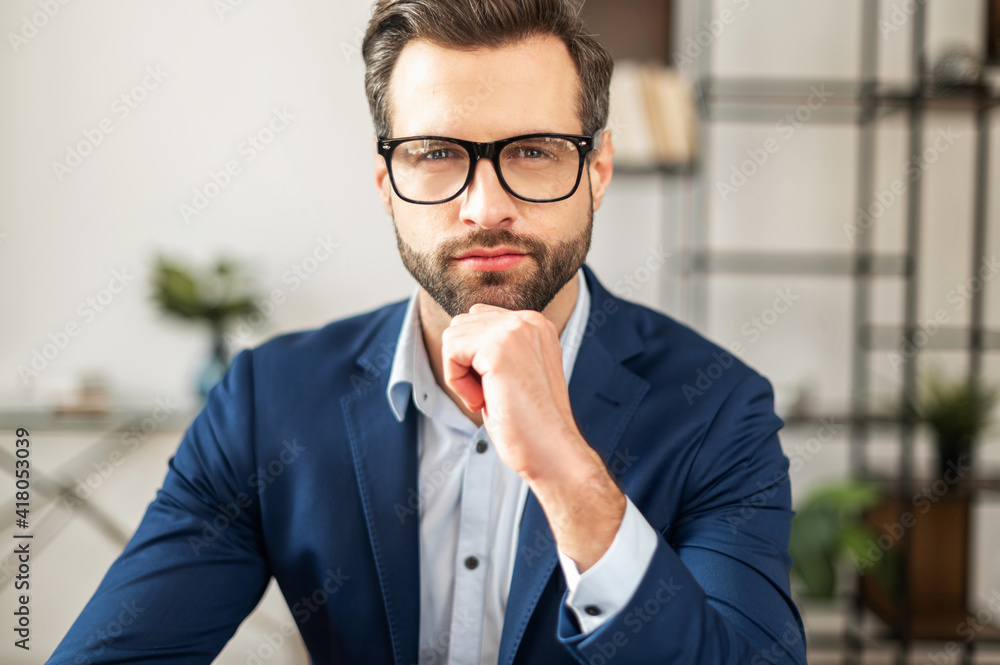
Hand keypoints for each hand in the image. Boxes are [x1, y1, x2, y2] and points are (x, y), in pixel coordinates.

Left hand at [440, 302, 624, 570]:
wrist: (552, 450)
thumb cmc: (528, 422)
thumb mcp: (512, 372)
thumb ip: (493, 347)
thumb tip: (458, 331)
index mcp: (536, 324)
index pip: (479, 318)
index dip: (475, 358)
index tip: (498, 386)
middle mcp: (529, 320)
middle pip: (462, 324)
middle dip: (465, 363)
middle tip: (492, 395)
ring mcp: (516, 330)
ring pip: (453, 335)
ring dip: (460, 374)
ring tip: (489, 397)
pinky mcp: (499, 346)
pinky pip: (452, 350)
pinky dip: (457, 381)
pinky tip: (482, 400)